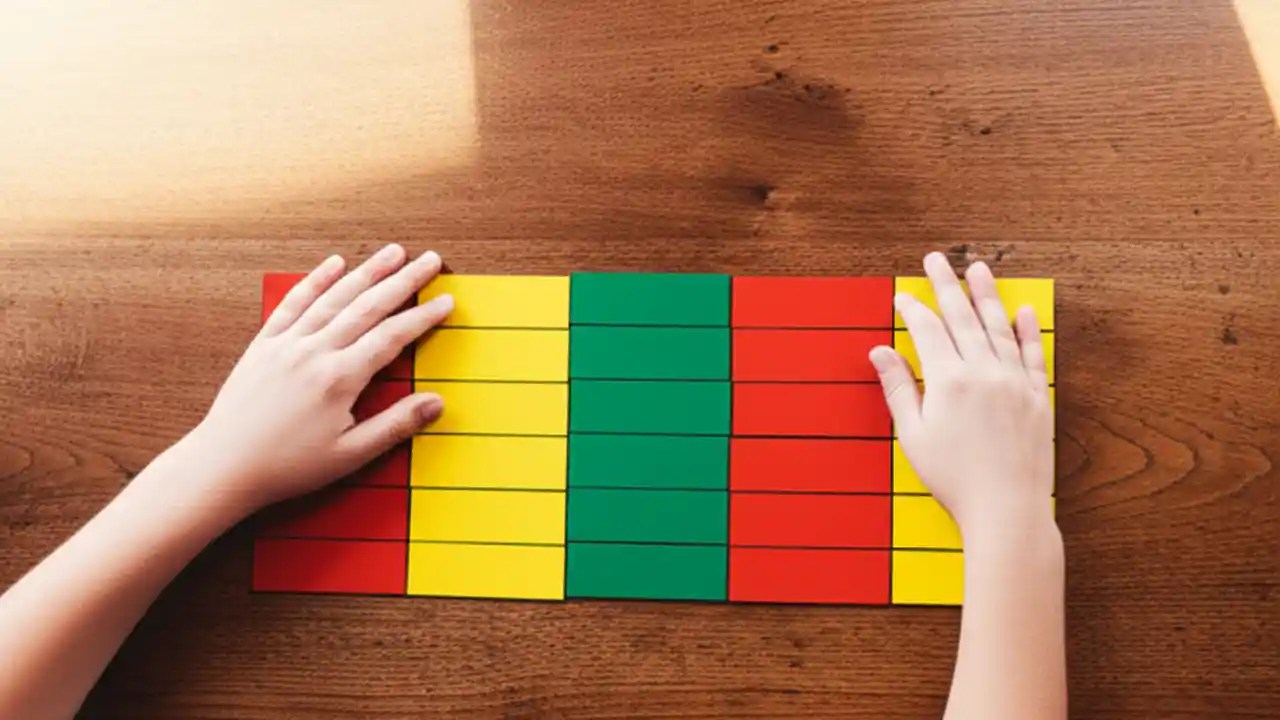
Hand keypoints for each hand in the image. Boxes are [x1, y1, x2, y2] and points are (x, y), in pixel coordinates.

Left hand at [179, 244, 452, 516]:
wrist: (224, 465)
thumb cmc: (287, 466)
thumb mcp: (350, 455)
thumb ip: (395, 425)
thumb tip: (436, 402)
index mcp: (339, 378)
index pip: (392, 337)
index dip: (423, 317)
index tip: (446, 301)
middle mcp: (314, 352)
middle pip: (368, 306)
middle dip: (403, 281)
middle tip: (430, 260)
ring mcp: (287, 344)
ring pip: (335, 297)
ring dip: (367, 271)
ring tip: (393, 252)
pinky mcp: (264, 345)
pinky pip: (293, 304)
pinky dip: (315, 281)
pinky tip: (334, 264)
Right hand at [869, 252, 1053, 539]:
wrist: (1006, 509)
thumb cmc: (953, 478)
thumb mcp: (913, 435)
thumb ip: (899, 388)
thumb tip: (880, 352)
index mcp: (949, 381)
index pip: (928, 331)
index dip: (913, 309)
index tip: (903, 294)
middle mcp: (984, 373)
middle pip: (962, 317)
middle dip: (946, 286)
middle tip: (937, 259)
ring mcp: (1014, 382)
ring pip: (998, 327)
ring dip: (986, 295)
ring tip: (979, 269)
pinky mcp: (1037, 397)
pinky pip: (1032, 354)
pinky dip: (1026, 331)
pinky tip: (1022, 311)